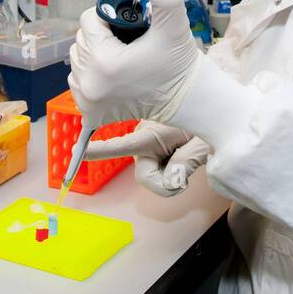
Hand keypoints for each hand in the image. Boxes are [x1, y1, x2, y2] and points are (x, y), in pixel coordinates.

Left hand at [69, 0, 202, 128]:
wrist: (187, 98)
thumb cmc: (179, 62)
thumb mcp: (175, 24)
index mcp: (104, 62)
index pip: (88, 20)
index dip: (108, 16)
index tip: (128, 25)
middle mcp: (90, 84)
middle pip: (81, 40)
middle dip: (101, 34)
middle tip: (127, 40)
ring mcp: (88, 101)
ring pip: (78, 59)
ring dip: (94, 52)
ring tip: (121, 56)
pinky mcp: (90, 113)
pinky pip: (78, 81)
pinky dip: (91, 74)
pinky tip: (112, 75)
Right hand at [83, 121, 209, 196]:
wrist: (213, 110)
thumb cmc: (207, 122)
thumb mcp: (203, 142)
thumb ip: (187, 161)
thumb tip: (172, 180)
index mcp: (153, 135)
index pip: (123, 145)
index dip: (100, 150)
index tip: (79, 149)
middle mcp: (143, 140)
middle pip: (144, 177)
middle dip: (165, 183)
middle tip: (187, 176)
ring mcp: (145, 145)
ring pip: (151, 176)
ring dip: (170, 175)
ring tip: (188, 157)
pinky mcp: (150, 148)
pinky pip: (156, 170)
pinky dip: (170, 171)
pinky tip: (182, 158)